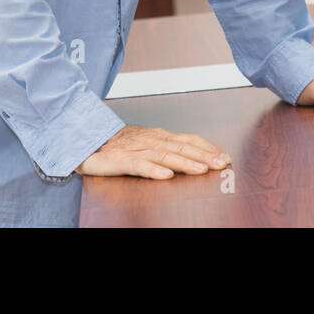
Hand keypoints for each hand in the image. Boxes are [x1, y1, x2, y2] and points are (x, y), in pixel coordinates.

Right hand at [76, 124, 230, 179]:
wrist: (88, 139)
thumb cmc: (119, 144)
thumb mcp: (148, 143)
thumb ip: (168, 148)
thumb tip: (194, 155)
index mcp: (160, 137)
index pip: (189, 139)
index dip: (208, 147)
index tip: (225, 156)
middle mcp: (152, 141)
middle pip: (182, 147)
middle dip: (204, 155)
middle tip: (222, 163)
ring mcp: (137, 150)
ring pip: (165, 156)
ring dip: (185, 162)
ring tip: (202, 169)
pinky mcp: (121, 160)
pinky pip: (139, 165)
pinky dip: (153, 170)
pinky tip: (166, 176)